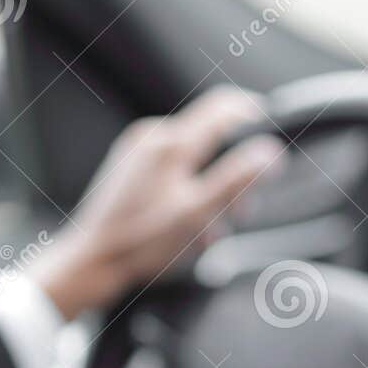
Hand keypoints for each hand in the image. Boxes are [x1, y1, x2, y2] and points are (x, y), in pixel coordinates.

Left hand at [29, 87, 283, 320]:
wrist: (91, 261)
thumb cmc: (141, 242)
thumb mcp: (197, 214)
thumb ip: (237, 179)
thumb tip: (270, 151)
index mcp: (171, 142)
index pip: (224, 106)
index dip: (257, 115)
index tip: (275, 136)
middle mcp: (152, 136)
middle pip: (212, 138)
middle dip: (234, 174)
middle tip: (238, 212)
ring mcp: (138, 150)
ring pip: (194, 157)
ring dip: (211, 190)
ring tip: (207, 230)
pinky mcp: (130, 166)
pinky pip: (172, 168)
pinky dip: (189, 191)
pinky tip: (187, 225)